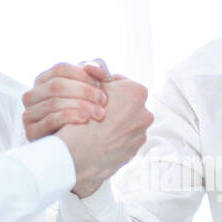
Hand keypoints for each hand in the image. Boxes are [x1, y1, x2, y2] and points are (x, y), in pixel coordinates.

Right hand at [22, 61, 124, 140]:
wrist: (78, 147)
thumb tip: (90, 66)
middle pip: (56, 85)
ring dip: (79, 105)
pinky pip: (49, 120)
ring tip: (99, 113)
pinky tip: (85, 120)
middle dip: (83, 91)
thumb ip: (96, 72)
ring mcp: (29, 113)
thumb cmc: (86, 111)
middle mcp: (32, 95)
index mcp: (44, 80)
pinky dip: (69, 118)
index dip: (82, 75)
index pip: (60, 69)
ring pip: (53, 103)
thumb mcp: (93, 89)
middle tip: (103, 100)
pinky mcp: (31, 131)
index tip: (101, 84)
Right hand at [57, 78, 152, 197]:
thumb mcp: (89, 86)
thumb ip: (98, 76)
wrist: (76, 154)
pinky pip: (123, 140)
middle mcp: (145, 113)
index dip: (103, 86)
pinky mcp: (133, 152)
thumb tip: (95, 67)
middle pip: (126, 104)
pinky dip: (113, 139)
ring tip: (94, 128)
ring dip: (113, 123)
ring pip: (125, 123)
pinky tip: (98, 140)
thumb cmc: (81, 117)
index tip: (92, 94)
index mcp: (137, 92)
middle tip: (93, 111)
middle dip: (112, 106)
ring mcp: (140, 134)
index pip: (120, 83)